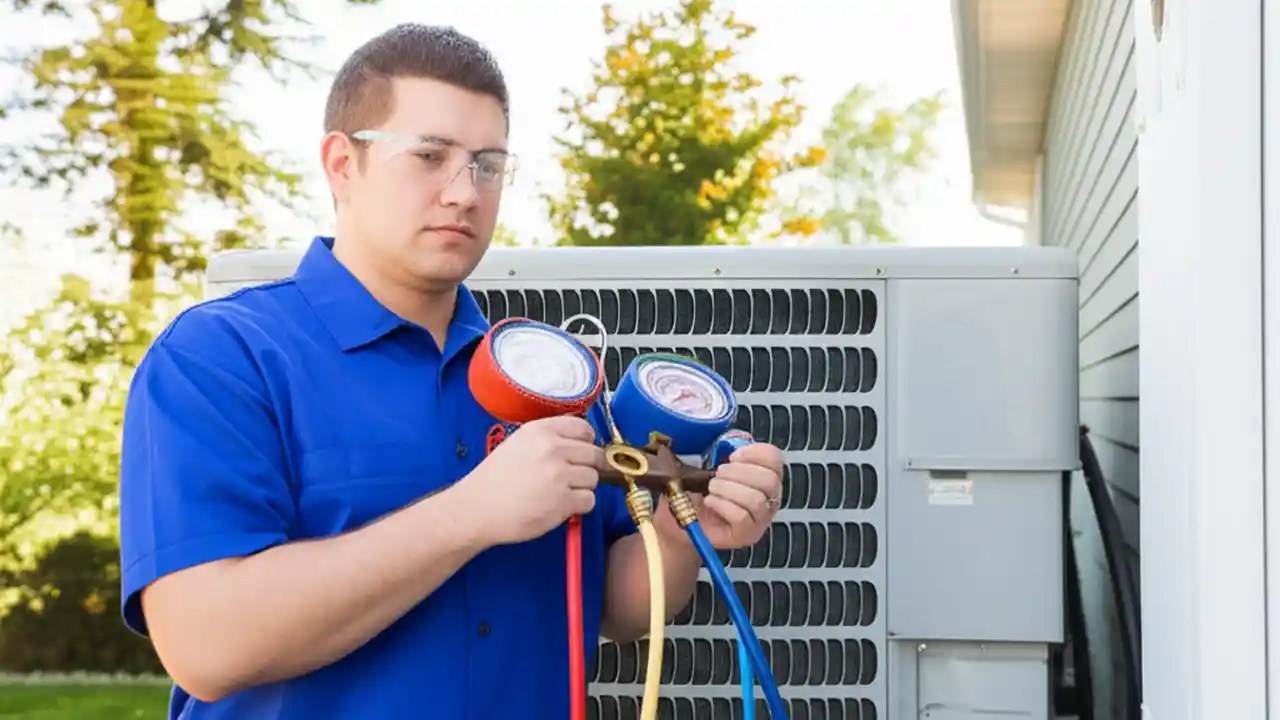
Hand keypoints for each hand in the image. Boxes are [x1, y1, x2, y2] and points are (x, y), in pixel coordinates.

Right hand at [454, 415, 602, 545]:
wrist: (477, 508)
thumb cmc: (494, 479)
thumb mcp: (518, 443)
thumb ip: (547, 439)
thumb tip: (577, 444)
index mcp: (541, 430)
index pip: (584, 429)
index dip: (585, 443)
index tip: (579, 454)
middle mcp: (553, 449)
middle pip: (593, 454)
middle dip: (586, 467)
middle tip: (570, 478)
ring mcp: (560, 475)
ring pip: (593, 478)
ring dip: (582, 488)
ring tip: (560, 493)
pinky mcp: (564, 501)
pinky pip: (589, 500)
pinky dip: (579, 506)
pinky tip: (560, 507)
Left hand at [658, 442, 784, 549]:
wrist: (681, 517)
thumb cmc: (698, 488)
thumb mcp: (708, 462)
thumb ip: (720, 449)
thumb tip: (731, 440)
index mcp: (764, 474)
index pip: (774, 458)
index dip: (754, 453)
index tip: (732, 456)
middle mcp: (769, 497)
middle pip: (770, 480)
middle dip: (740, 473)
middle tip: (719, 474)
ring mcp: (760, 518)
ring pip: (756, 500)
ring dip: (728, 489)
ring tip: (711, 488)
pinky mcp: (747, 535)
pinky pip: (742, 517)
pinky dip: (722, 505)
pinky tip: (710, 502)